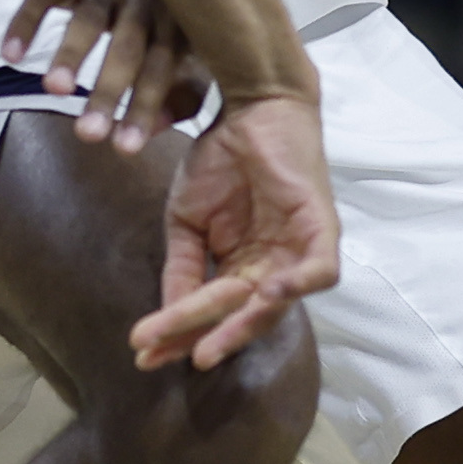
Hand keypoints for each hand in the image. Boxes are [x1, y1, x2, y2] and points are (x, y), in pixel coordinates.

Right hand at [0, 0, 213, 151]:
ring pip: (87, 18)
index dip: (144, 107)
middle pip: (128, 48)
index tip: (126, 148)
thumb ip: (181, 89)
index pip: (162, 69)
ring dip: (71, 54)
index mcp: (173, 22)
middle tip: (89, 134)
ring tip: (55, 91)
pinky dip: (25, 22)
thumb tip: (161, 129)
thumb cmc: (150, 12)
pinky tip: (9, 56)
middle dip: (108, 92)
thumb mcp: (175, 44)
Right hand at [131, 92, 338, 372]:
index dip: (178, 334)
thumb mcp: (186, 220)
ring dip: (242, 328)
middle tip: (170, 357)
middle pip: (241, 319)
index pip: (211, 314)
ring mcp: (298, 252)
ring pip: (275, 307)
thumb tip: (167, 316)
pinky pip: (320, 273)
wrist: (249, 106)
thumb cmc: (221, 157)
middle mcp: (272, 269)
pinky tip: (263, 295)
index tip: (142, 354)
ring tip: (206, 346)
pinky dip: (297, 287)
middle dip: (205, 340)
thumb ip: (181, 267)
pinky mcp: (321, 231)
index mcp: (241, 268)